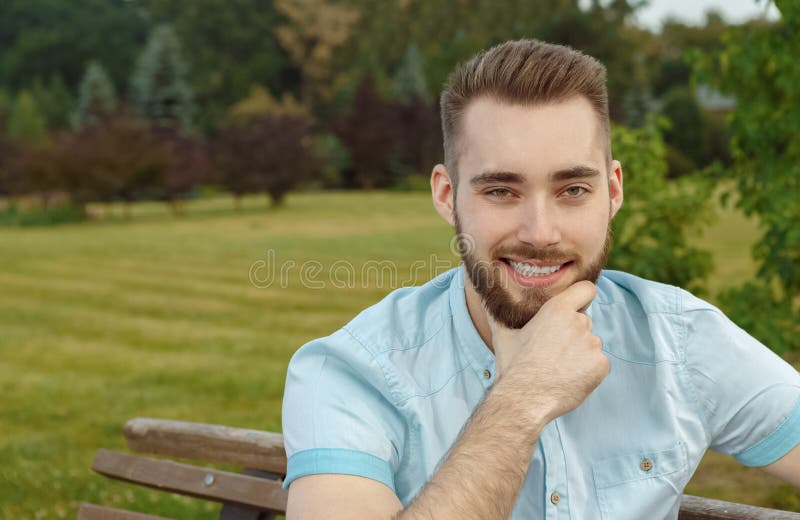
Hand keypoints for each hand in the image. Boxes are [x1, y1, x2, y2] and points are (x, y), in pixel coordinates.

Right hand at [487, 280, 608, 422]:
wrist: (525, 399)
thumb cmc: (513, 367)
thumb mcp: (503, 337)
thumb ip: (497, 316)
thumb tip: (485, 301)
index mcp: (556, 310)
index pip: (585, 289)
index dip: (582, 297)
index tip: (577, 306)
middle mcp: (578, 322)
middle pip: (584, 321)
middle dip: (573, 334)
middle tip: (553, 352)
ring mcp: (592, 344)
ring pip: (591, 344)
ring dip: (580, 354)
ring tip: (559, 369)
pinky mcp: (601, 365)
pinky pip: (599, 364)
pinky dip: (589, 372)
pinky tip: (570, 380)